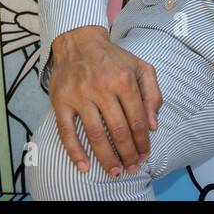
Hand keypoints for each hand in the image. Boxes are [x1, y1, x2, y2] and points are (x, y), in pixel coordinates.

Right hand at [47, 26, 162, 177]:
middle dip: (127, 154)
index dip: (142, 142)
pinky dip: (75, 151)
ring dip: (106, 157)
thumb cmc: (113, 59)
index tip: (145, 156)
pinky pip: (67, 131)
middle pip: (117, 130)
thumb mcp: (141, 67)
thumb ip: (152, 94)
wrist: (79, 42)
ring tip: (114, 172)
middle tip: (132, 169)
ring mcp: (80, 96)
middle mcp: (102, 88)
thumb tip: (153, 125)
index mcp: (124, 80)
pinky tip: (84, 166)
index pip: (137, 119)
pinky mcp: (61, 102)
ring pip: (95, 134)